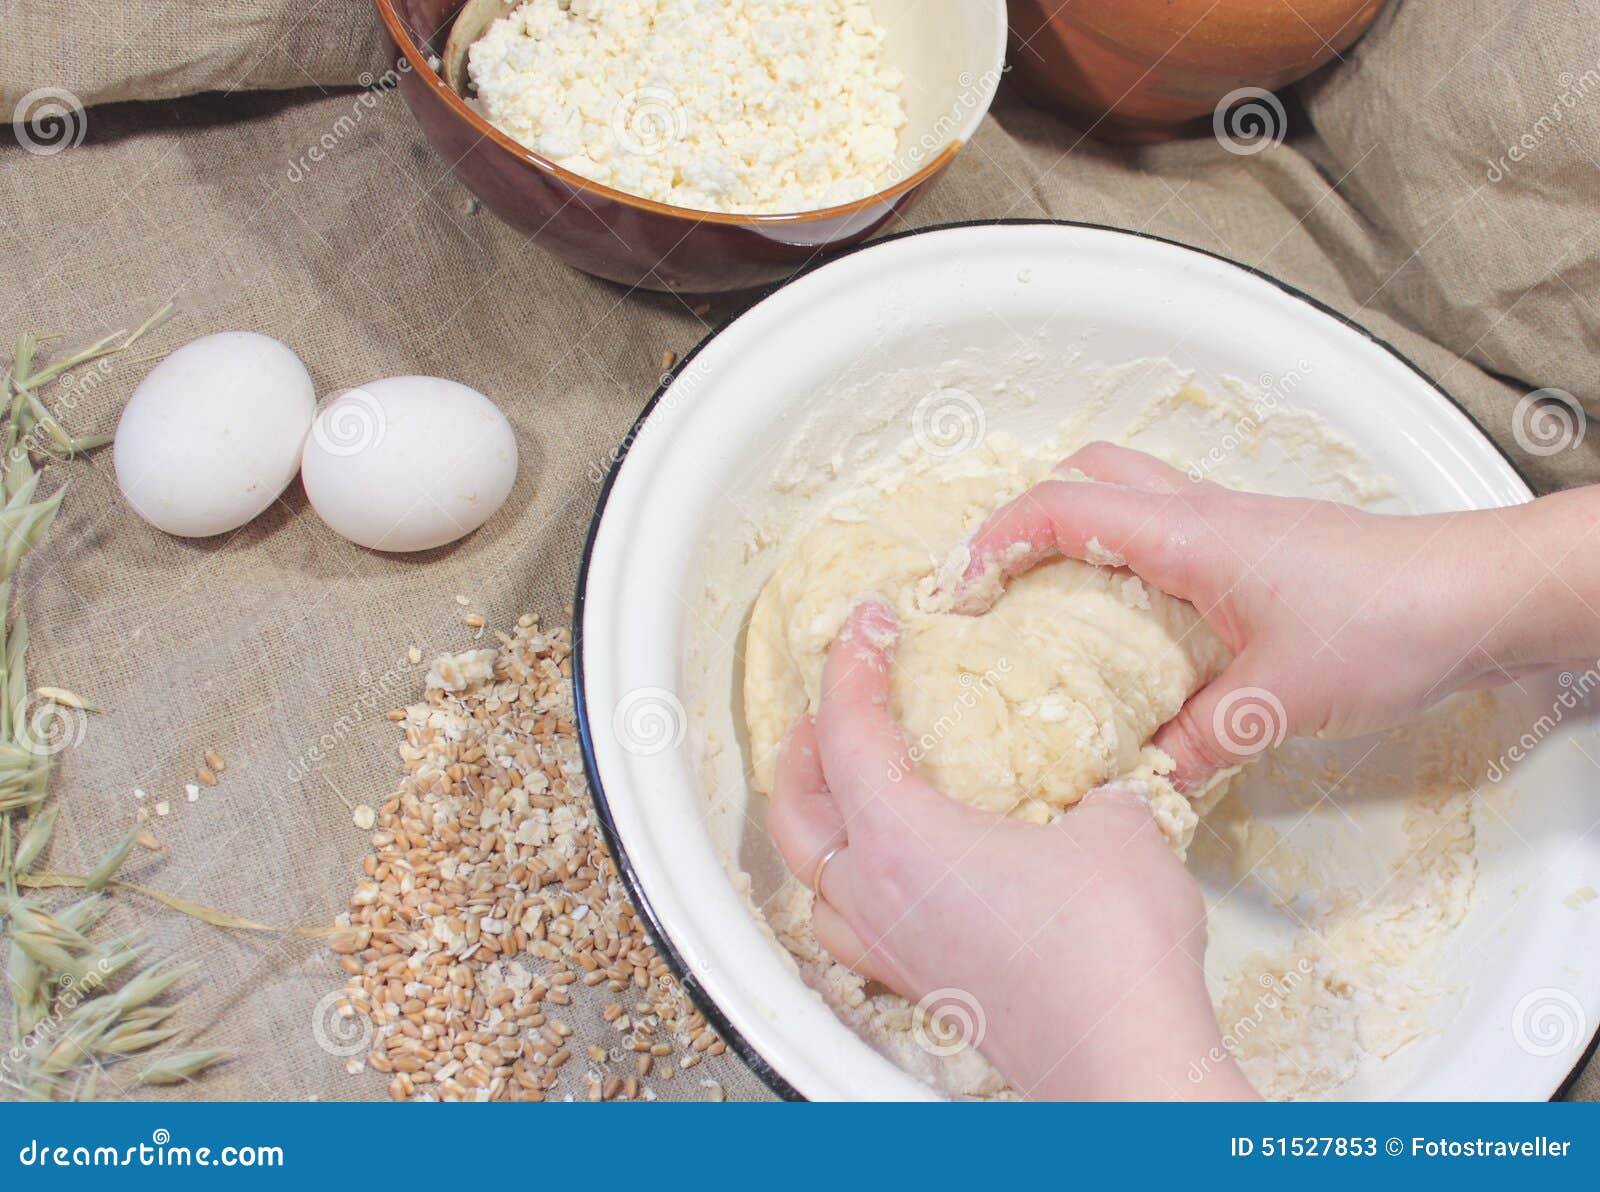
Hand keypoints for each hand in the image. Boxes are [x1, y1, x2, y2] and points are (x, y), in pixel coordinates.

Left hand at [766, 599, 1256, 1100]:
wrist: (1125, 1058)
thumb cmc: (1110, 946)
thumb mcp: (1118, 827)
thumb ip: (1096, 792)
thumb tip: (1099, 791)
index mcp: (903, 838)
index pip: (847, 732)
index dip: (851, 666)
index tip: (869, 622)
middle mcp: (878, 897)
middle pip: (794, 811)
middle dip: (799, 749)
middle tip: (827, 708)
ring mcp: (895, 952)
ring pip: (812, 881)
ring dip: (816, 827)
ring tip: (843, 794)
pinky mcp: (925, 990)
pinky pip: (855, 933)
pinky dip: (851, 892)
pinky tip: (893, 884)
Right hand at [943, 442, 1591, 789]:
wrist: (1481, 595)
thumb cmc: (1387, 624)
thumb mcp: (1276, 700)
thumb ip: (1193, 744)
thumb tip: (1130, 782)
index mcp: (1186, 533)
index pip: (1060, 508)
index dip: (993, 543)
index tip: (957, 594)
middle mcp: (1199, 513)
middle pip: (1084, 474)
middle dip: (1024, 521)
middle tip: (999, 589)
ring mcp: (1231, 526)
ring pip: (1127, 495)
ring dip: (1077, 534)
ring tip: (1052, 608)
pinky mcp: (1258, 551)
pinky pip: (1167, 532)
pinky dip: (1127, 562)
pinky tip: (1137, 631)